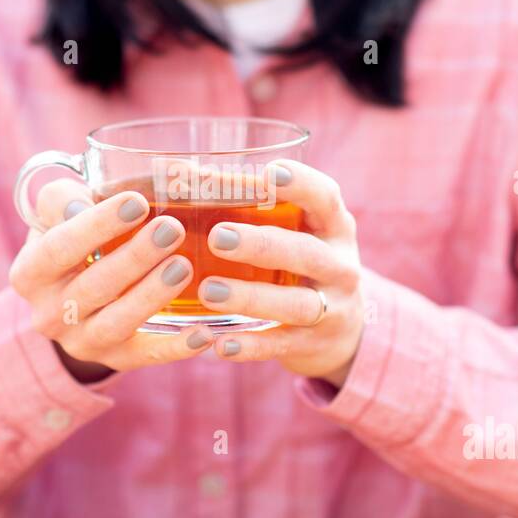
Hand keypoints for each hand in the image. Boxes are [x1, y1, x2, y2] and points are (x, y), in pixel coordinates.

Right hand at [8, 179, 214, 382]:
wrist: (74, 290)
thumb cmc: (73, 234)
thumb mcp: (57, 213)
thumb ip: (62, 198)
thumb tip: (82, 205)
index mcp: (29, 274)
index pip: (59, 248)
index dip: (97, 226)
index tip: (136, 202)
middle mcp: (49, 314)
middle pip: (93, 287)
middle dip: (135, 258)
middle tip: (171, 229)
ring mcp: (80, 342)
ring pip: (116, 323)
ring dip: (151, 296)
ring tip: (184, 266)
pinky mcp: (115, 359)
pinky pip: (146, 356)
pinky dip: (176, 347)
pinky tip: (204, 332)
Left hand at [196, 160, 364, 386]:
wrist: (342, 332)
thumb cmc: (298, 263)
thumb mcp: (294, 232)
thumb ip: (249, 207)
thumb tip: (175, 171)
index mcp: (333, 226)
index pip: (325, 197)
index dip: (300, 184)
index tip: (268, 174)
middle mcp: (340, 266)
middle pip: (307, 253)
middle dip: (262, 244)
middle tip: (217, 237)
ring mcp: (333, 309)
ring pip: (296, 304)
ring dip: (251, 297)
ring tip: (207, 291)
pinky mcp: (315, 345)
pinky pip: (282, 346)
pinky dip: (251, 346)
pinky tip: (218, 343)